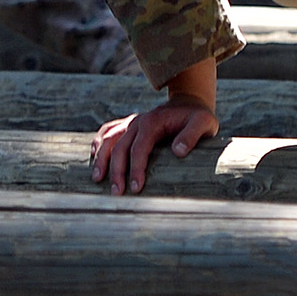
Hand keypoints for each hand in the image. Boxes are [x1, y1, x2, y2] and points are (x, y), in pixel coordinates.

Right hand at [93, 68, 219, 193]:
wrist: (189, 102)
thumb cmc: (197, 117)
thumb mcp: (203, 123)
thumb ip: (191, 136)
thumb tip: (178, 152)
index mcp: (152, 122)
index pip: (138, 149)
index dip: (136, 169)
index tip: (136, 188)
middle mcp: (137, 121)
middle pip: (119, 147)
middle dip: (116, 171)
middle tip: (117, 193)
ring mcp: (131, 122)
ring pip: (108, 140)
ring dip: (101, 159)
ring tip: (97, 179)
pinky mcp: (128, 125)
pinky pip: (107, 131)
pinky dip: (98, 142)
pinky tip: (94, 156)